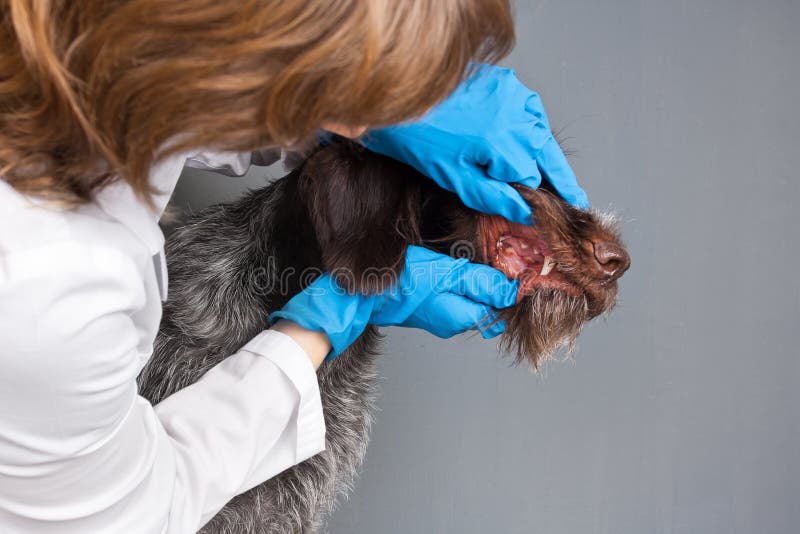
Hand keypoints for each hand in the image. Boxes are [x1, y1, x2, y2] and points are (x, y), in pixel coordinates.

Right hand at [269, 246, 518, 358]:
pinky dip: (457, 284)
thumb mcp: (446, 272)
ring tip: (468, 258)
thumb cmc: (400, 282)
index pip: (502, 306)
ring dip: (474, 282)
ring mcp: (440, 318)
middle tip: (490, 256)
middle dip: (492, 283)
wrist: (360, 295)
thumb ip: (481, 280)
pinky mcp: (428, 310)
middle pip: (487, 304)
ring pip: (470, 300)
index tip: (513, 262)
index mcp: (462, 316)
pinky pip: (452, 299)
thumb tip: (513, 289)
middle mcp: (454, 323)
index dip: (510, 285)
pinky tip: (449, 267)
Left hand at [363, 64, 588, 224]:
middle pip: (547, 155)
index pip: (533, 180)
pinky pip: (530, 110)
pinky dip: (532, 126)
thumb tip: (525, 212)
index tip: (545, 213)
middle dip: (558, 178)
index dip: (533, 197)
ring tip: (557, 176)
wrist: (399, 97)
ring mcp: (514, 95)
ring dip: (545, 151)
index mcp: (506, 143)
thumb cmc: (421, 141)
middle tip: (578, 199)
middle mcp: (517, 115)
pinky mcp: (506, 83)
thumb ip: (494, 197)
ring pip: (541, 131)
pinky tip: (529, 140)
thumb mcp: (456, 179)